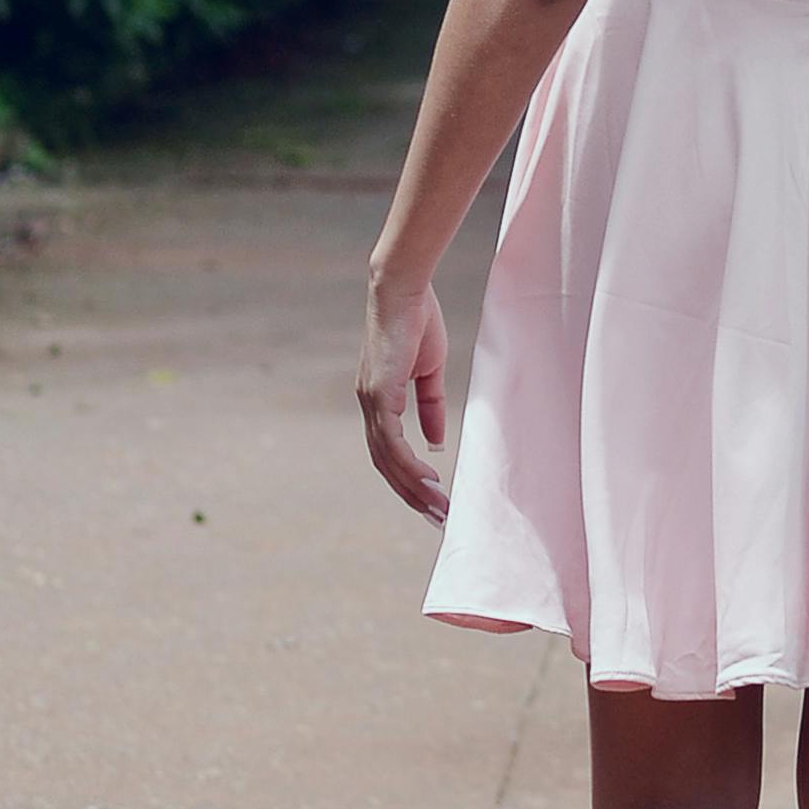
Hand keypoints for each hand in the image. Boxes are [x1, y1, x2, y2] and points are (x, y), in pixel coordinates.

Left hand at [357, 274, 449, 523]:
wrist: (404, 289)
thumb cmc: (417, 322)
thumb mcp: (429, 371)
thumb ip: (431, 406)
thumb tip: (435, 442)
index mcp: (379, 400)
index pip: (389, 451)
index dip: (409, 478)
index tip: (433, 500)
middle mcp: (369, 405)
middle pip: (385, 464)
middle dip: (412, 494)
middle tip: (437, 519)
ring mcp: (371, 401)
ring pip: (387, 459)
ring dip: (413, 487)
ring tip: (438, 508)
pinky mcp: (380, 394)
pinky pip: (392, 441)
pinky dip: (409, 464)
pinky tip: (428, 480)